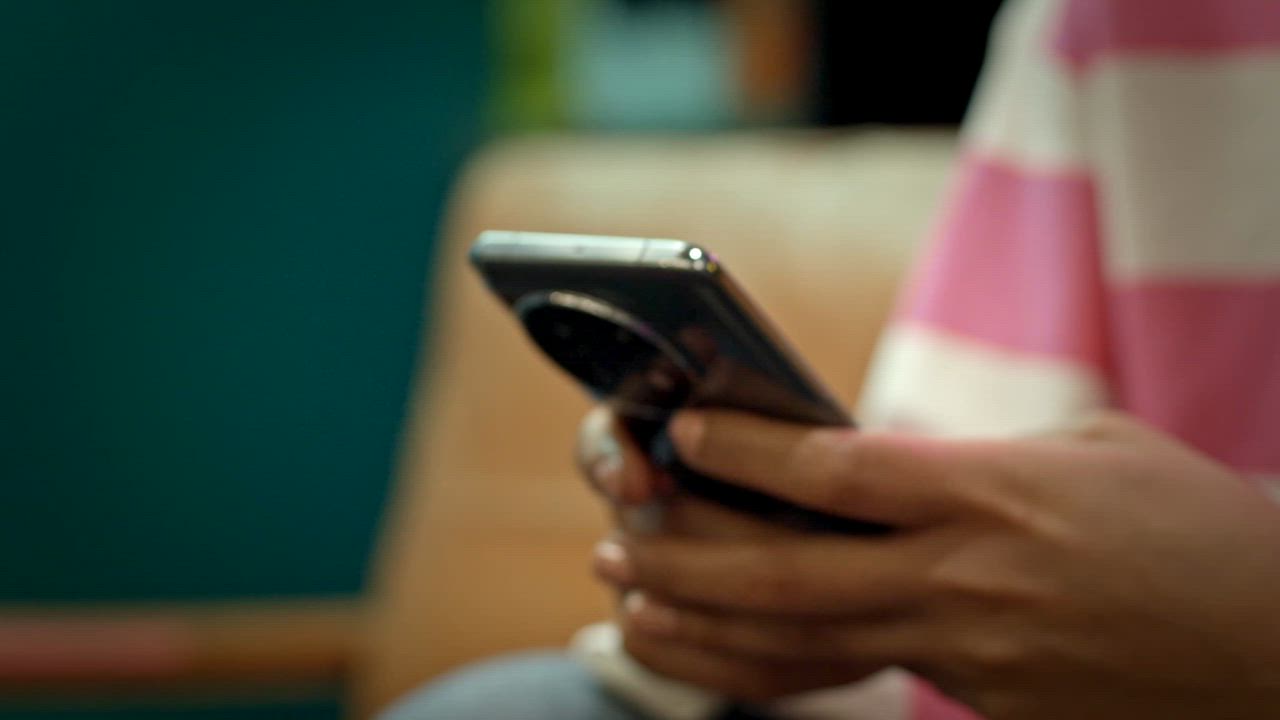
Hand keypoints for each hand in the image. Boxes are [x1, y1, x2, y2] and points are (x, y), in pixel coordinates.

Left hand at [593, 410, 1279, 717]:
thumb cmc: (1199, 528)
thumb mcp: (1094, 449)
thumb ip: (976, 457)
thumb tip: (888, 461)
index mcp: (992, 493)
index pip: (834, 472)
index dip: (744, 454)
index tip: (680, 433)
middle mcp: (966, 580)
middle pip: (787, 578)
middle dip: (684, 561)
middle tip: (614, 542)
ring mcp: (971, 659)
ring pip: (802, 653)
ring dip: (702, 634)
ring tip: (629, 612)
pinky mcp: (984, 712)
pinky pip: (860, 684)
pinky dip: (774, 673)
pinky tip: (720, 659)